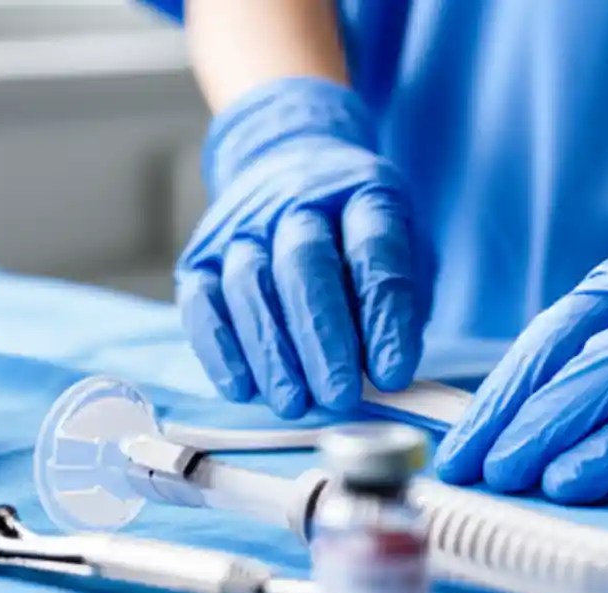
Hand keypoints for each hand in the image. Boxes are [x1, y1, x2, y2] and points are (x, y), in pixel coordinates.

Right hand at [177, 78, 430, 417]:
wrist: (289, 173)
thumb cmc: (356, 235)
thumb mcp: (405, 249)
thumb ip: (400, 304)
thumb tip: (386, 377)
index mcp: (362, 191)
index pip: (374, 247)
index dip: (384, 314)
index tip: (392, 375)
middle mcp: (296, 201)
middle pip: (303, 263)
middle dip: (321, 335)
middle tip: (338, 395)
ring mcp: (242, 227)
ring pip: (249, 284)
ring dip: (270, 351)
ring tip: (292, 403)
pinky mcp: (201, 258)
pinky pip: (201, 302)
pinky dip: (219, 348)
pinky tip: (241, 388)